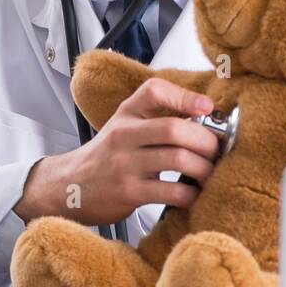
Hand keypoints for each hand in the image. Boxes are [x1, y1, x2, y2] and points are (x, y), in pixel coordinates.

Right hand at [14, 77, 220, 225]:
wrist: (68, 186)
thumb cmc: (105, 157)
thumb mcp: (123, 127)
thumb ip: (155, 120)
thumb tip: (207, 122)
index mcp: (126, 114)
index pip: (154, 91)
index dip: (185, 97)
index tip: (207, 109)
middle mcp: (124, 135)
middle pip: (174, 129)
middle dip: (207, 141)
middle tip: (217, 152)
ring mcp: (125, 164)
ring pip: (178, 159)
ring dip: (204, 169)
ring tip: (209, 174)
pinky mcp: (128, 192)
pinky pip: (172, 192)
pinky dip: (191, 194)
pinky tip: (193, 195)